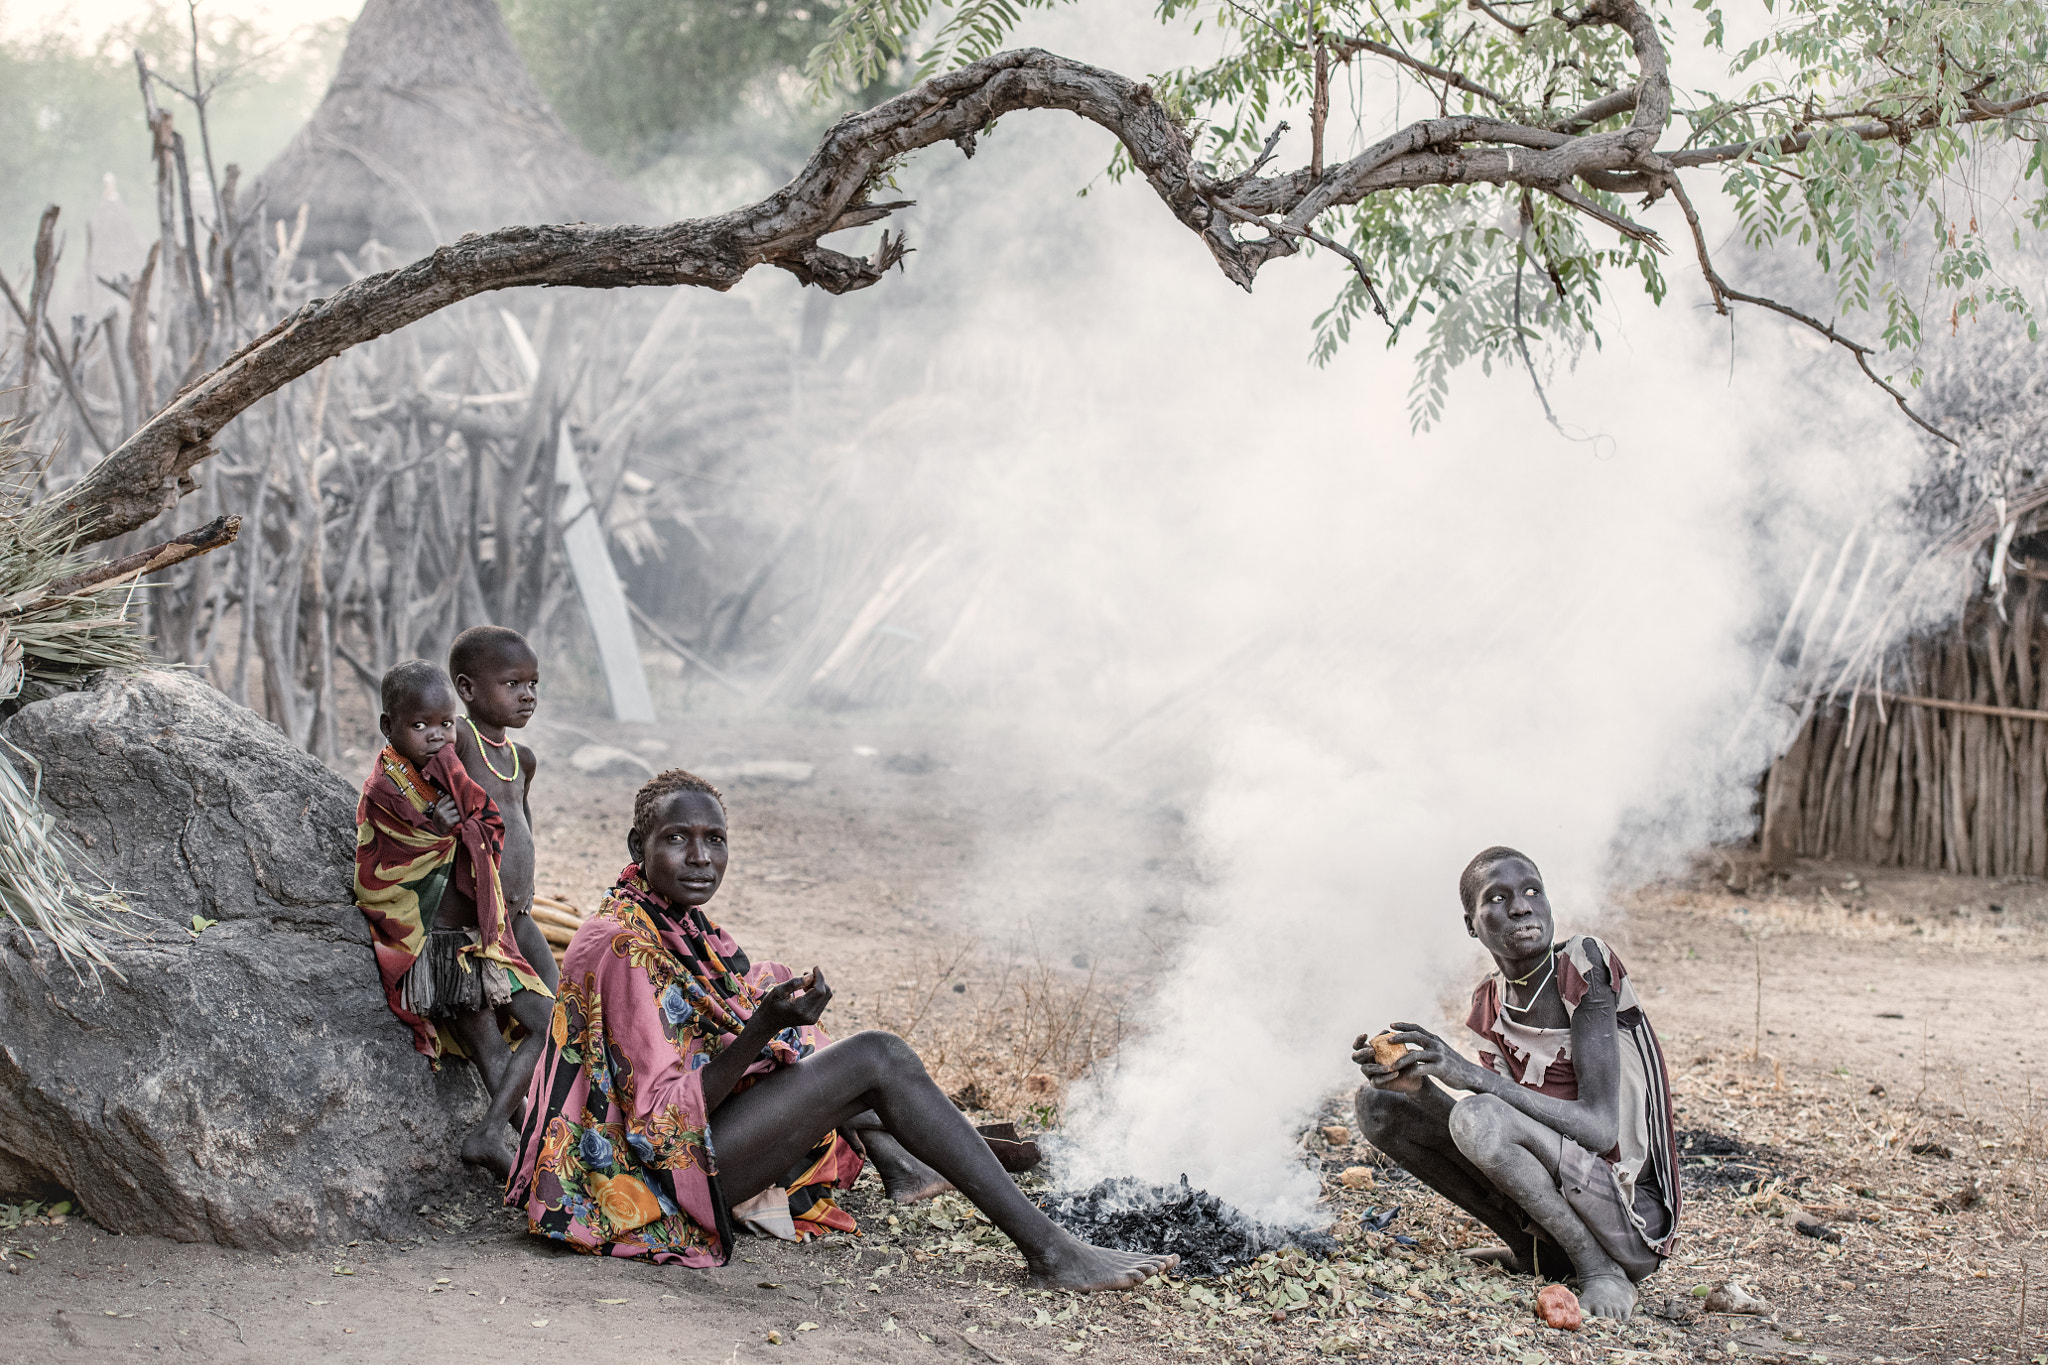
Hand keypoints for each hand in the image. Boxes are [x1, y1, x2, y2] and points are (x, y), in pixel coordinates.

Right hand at [427, 794, 459, 833]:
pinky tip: (455, 821)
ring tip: (454, 817)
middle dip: (456, 806)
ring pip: (457, 810)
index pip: (448, 797)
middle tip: (455, 811)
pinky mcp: (448, 822)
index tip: (455, 801)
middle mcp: (440, 810)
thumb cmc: (441, 818)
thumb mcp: (440, 810)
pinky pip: (458, 817)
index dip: (453, 798)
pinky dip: (458, 819)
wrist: (438, 831)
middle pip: (454, 802)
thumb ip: (445, 803)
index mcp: (438, 806)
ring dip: (458, 814)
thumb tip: (454, 794)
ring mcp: (444, 816)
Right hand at [754, 967, 831, 1033]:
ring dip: (818, 986)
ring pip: (826, 996)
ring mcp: (813, 1019)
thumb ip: (795, 983)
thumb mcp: (778, 990)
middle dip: (818, 980)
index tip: (814, 967)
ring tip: (803, 984)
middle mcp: (809, 1016)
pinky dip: (818, 992)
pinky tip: (806, 990)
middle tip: (804, 975)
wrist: (768, 1023)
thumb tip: (811, 976)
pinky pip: (823, 1001)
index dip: (819, 977)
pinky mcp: (814, 1018)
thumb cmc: (771, 1004)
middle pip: (825, 993)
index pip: (819, 991)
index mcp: (800, 1009)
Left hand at [1351, 1023, 1488, 1093]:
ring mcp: (1439, 1056)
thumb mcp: (1440, 1052)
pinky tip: (1404, 1077)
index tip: (1391, 1025)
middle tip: (1387, 1040)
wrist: (1470, 1075)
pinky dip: (1412, 1073)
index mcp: (1435, 1039)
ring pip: (1416, 1054)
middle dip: (1399, 1037)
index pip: (1417, 1028)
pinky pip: (1422, 1069)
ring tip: (1391, 1066)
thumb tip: (1410, 1048)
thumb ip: (1427, 1048)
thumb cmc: (1452, 1065)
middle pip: (1415, 1036)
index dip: (1403, 1026)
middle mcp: (1436, 1045)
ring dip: (1401, 1060)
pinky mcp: (1441, 1068)